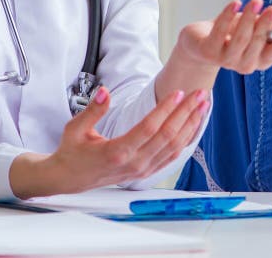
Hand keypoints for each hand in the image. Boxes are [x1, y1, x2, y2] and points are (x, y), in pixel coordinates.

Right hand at [10, 85, 209, 197]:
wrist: (69, 179)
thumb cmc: (72, 152)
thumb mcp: (75, 128)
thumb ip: (93, 110)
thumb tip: (105, 91)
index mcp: (117, 152)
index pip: (149, 128)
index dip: (166, 109)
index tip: (178, 92)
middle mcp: (134, 164)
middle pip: (168, 136)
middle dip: (186, 113)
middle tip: (199, 94)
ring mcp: (142, 170)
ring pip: (174, 147)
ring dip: (190, 124)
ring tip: (202, 105)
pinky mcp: (145, 172)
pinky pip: (171, 156)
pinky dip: (185, 139)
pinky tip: (193, 125)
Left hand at [177, 0, 271, 75]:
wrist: (199, 41)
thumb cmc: (232, 32)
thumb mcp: (257, 28)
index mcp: (263, 60)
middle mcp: (246, 64)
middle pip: (261, 42)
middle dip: (269, 23)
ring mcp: (226, 60)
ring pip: (242, 38)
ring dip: (250, 18)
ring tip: (257, 1)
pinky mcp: (208, 51)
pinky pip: (220, 32)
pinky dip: (228, 16)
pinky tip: (235, 3)